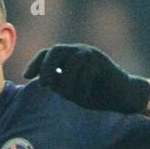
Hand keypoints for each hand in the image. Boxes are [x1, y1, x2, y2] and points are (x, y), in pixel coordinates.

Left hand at [23, 43, 149, 114]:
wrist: (123, 96)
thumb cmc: (96, 94)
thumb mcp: (72, 91)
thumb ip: (58, 84)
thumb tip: (42, 81)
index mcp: (70, 57)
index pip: (48, 53)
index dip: (36, 63)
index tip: (26, 76)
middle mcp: (79, 52)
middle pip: (56, 51)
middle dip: (46, 68)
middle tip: (44, 85)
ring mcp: (92, 55)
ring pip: (71, 63)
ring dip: (67, 82)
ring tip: (71, 96)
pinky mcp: (103, 63)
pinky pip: (87, 72)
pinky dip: (83, 87)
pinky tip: (86, 96)